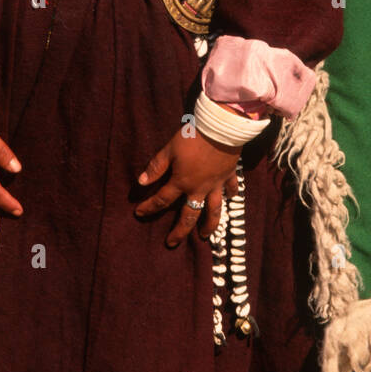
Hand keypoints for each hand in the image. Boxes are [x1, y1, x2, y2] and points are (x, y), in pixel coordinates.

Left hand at [134, 126, 240, 246]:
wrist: (221, 128)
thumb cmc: (193, 137)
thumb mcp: (170, 149)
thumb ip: (156, 167)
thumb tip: (141, 182)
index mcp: (182, 182)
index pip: (162, 199)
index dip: (149, 207)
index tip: (139, 214)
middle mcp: (199, 188)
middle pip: (188, 215)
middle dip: (179, 231)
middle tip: (172, 243)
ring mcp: (216, 184)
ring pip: (213, 211)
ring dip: (209, 225)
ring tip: (204, 235)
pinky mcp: (229, 175)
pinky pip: (231, 189)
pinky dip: (231, 195)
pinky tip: (230, 199)